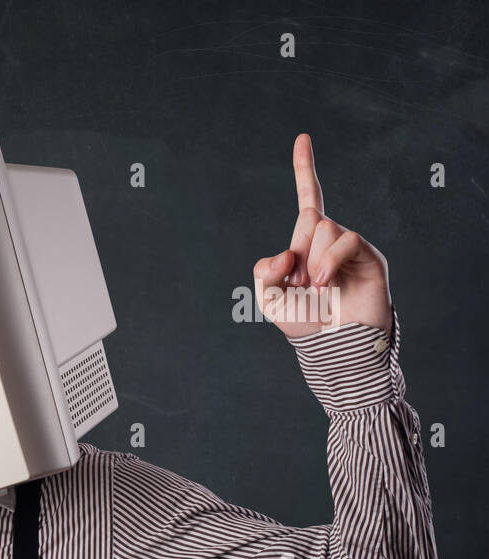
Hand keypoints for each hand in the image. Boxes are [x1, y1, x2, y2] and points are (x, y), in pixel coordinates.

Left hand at [252, 134, 392, 337]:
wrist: (335, 346)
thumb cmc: (306, 324)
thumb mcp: (269, 300)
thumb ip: (263, 274)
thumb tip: (283, 254)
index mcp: (307, 244)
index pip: (308, 200)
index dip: (304, 170)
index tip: (302, 138)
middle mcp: (331, 239)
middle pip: (308, 216)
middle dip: (297, 251)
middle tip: (300, 283)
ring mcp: (351, 246)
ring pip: (324, 227)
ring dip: (312, 260)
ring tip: (317, 287)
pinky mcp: (369, 256)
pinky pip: (346, 240)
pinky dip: (329, 260)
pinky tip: (326, 282)